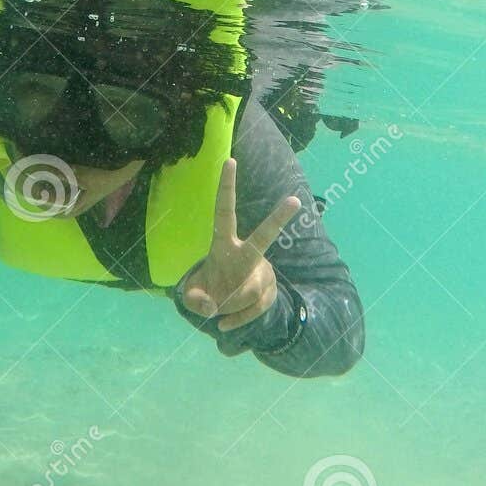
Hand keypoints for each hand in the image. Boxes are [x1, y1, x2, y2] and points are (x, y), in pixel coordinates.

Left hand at [179, 158, 300, 331]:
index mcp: (223, 245)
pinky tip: (226, 324)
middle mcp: (247, 254)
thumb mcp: (192, 296)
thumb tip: (212, 307)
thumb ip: (194, 300)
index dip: (226, 188)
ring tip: (221, 307)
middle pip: (263, 238)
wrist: (224, 308)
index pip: (224, 213)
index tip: (229, 160)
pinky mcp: (269, 292)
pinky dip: (237, 321)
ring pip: (250, 292)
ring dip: (230, 307)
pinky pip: (254, 310)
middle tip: (294, 200)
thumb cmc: (207, 291)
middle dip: (278, 219)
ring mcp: (262, 272)